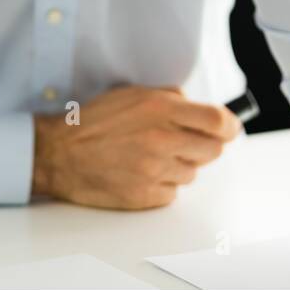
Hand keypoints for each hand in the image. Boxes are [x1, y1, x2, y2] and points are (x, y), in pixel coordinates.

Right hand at [32, 85, 241, 208]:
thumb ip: (169, 98)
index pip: (218, 121)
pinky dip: (163, 185)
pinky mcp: (146, 195)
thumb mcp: (132, 94)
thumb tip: (196, 108)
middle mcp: (162, 139)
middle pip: (213, 151)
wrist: (59, 153)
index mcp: (161, 110)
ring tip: (151, 157)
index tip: (229, 129)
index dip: (230, 127)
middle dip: (203, 146)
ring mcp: (155, 170)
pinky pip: (173, 193)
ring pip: (193, 173)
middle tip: (183, 143)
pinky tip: (141, 173)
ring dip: (179, 166)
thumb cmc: (93, 122)